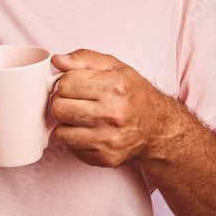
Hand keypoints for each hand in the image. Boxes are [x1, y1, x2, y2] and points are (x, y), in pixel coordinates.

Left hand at [50, 49, 169, 167]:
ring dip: (66, 124)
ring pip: (61, 132)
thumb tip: (58, 60)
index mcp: (114, 86)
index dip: (66, 82)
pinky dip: (75, 140)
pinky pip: (72, 149)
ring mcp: (110, 139)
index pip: (66, 83)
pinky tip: (88, 131)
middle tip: (74, 101)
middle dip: (61, 102)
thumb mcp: (114, 66)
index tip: (74, 85)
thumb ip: (84, 58)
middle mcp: (113, 114)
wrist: (158, 126)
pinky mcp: (106, 157)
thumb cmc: (134, 94)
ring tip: (80, 117)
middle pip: (59, 108)